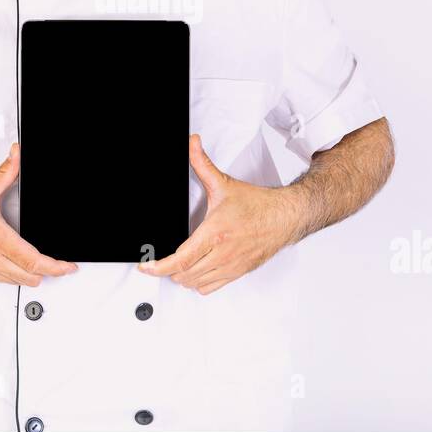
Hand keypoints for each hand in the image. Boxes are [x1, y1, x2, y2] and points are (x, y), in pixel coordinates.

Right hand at [0, 142, 77, 286]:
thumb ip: (5, 174)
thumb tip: (17, 157)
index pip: (35, 261)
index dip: (57, 267)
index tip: (69, 266)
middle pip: (30, 277)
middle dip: (47, 272)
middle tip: (56, 264)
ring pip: (15, 281)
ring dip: (28, 274)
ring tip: (35, 263)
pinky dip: (10, 275)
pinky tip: (10, 263)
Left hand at [138, 134, 299, 294]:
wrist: (285, 216)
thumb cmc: (258, 205)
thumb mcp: (224, 184)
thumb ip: (202, 163)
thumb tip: (192, 144)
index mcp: (215, 233)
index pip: (180, 259)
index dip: (158, 267)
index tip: (146, 266)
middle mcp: (222, 253)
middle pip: (183, 274)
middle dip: (168, 269)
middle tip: (161, 259)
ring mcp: (231, 266)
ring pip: (195, 283)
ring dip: (182, 276)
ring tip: (178, 264)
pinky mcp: (238, 272)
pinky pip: (210, 288)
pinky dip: (198, 283)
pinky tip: (197, 270)